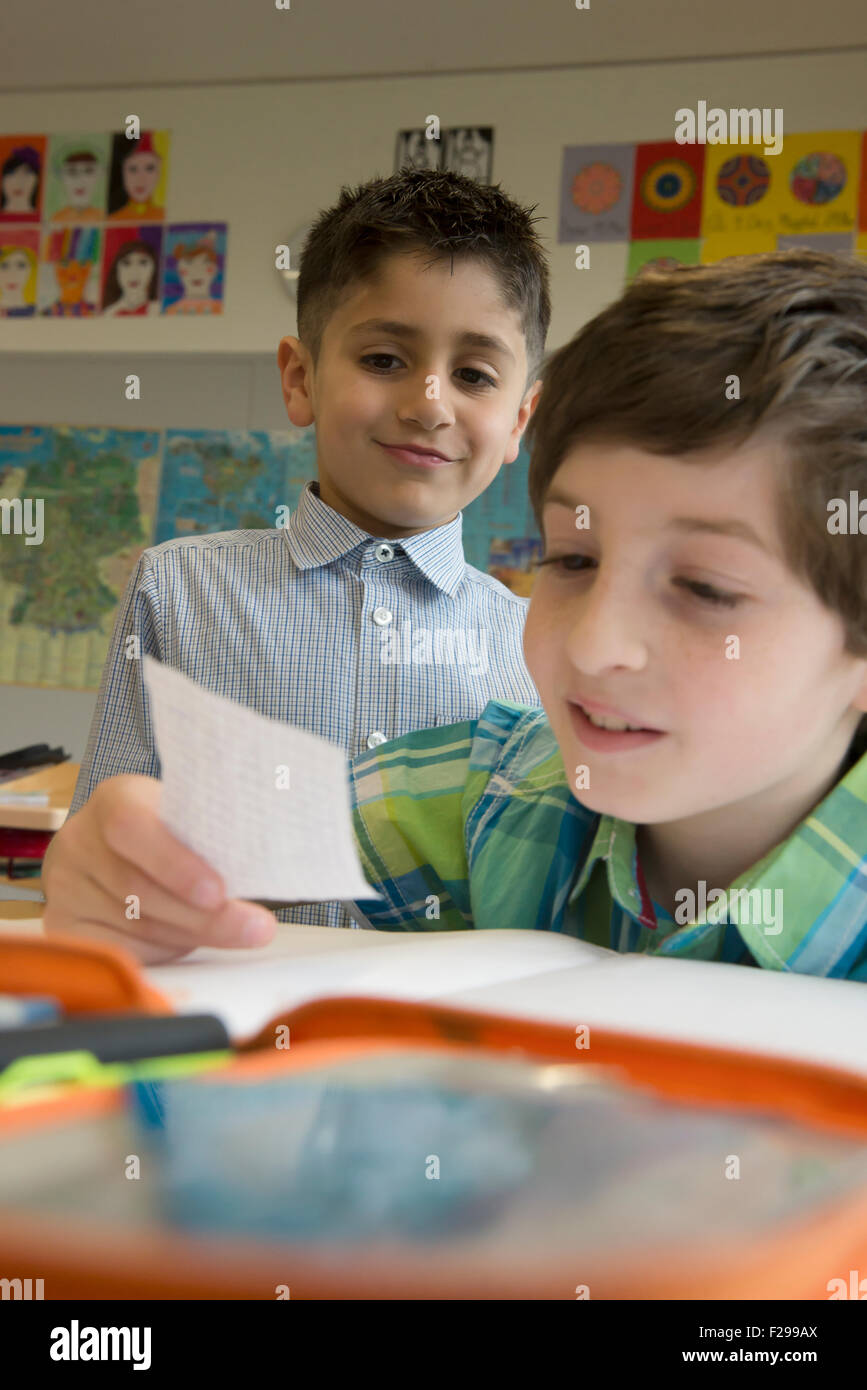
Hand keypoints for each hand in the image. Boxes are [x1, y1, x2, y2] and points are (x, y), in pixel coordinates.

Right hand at [42, 775, 276, 963]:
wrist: (103, 847)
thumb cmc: (162, 830)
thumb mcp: (182, 814)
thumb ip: (210, 833)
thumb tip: (268, 865)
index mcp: (115, 800)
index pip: (132, 828)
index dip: (175, 864)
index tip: (218, 891)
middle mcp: (81, 841)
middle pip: (140, 891)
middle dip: (205, 916)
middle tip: (255, 927)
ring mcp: (66, 886)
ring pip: (137, 926)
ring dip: (193, 935)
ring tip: (237, 932)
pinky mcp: (64, 924)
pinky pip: (122, 949)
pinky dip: (164, 951)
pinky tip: (192, 943)